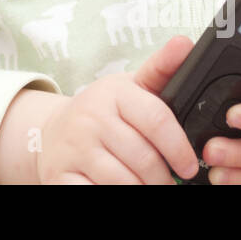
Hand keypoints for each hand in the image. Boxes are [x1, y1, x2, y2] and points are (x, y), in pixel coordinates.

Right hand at [37, 35, 201, 184]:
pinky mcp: (60, 175)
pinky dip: (112, 196)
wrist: (52, 132)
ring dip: (143, 191)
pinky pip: (95, 194)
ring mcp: (74, 148)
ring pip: (123, 182)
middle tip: (169, 183)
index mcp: (113, 94)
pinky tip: (121, 189)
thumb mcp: (130, 88)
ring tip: (149, 187)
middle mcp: (91, 118)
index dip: (179, 148)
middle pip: (144, 158)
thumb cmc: (102, 112)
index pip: (156, 119)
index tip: (188, 166)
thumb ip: (161, 70)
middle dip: (163, 178)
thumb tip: (184, 43)